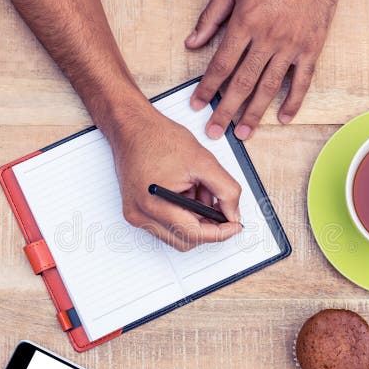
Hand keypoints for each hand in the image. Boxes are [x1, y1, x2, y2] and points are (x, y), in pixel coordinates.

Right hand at [104, 104, 242, 250]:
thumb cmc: (159, 138)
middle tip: (221, 206)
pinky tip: (186, 193)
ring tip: (199, 192)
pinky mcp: (135, 211)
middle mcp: (140, 215)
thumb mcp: (203, 161)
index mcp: (154, 204)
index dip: (219, 233)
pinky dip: (182, 214)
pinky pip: (166, 225)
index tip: (234, 226)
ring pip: (177, 234)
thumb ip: (226, 190)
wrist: (133, 128)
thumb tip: (233, 213)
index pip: (193, 234)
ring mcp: (136, 214)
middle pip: (185, 240)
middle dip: (207, 225)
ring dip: (195, 220)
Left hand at [186, 0, 352, 139]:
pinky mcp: (312, 47)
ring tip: (243, 133)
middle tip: (215, 132)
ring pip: (269, 87)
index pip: (221, 65)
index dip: (207, 88)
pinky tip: (283, 118)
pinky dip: (293, 102)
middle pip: (242, 83)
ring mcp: (292, 45)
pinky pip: (302, 81)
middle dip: (225, 111)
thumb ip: (210, 17)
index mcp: (245, 23)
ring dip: (254, 114)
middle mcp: (267, 38)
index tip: (197, 105)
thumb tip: (191, 43)